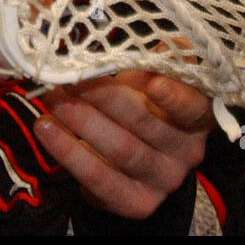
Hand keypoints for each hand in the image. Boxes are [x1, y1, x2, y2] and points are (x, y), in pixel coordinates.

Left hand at [35, 71, 212, 218]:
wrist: (138, 160)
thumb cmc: (144, 103)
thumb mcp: (155, 76)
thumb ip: (151, 59)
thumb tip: (136, 41)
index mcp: (198, 116)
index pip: (193, 107)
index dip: (173, 94)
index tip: (148, 78)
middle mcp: (187, 152)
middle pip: (146, 123)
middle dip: (105, 97)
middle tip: (70, 77)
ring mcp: (163, 180)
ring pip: (121, 150)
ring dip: (82, 121)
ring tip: (52, 99)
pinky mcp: (136, 202)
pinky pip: (100, 179)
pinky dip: (69, 152)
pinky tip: (46, 128)